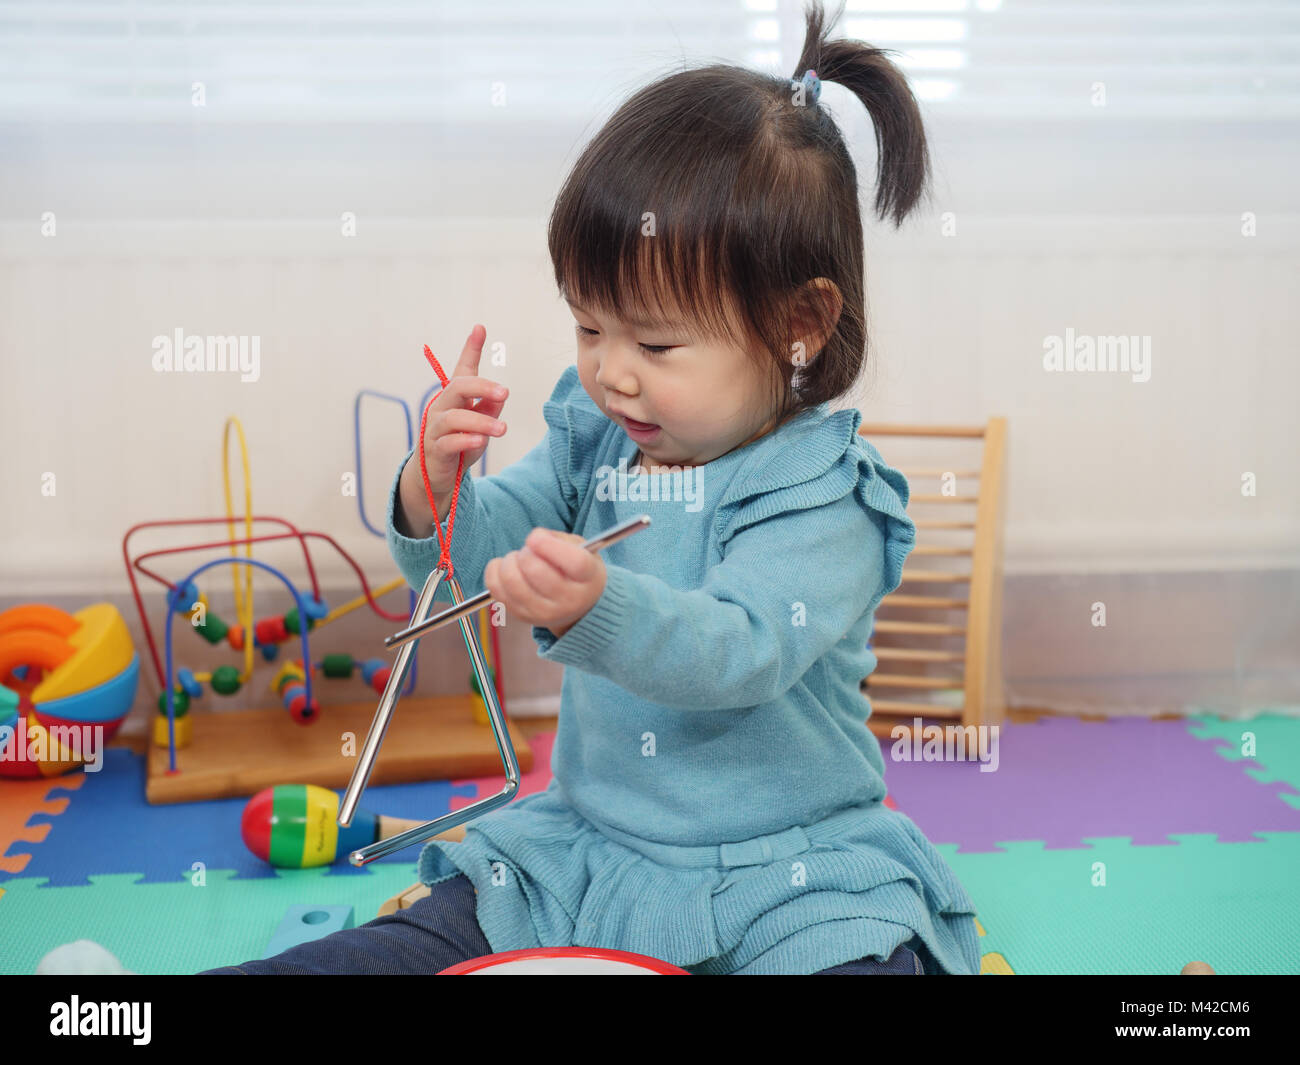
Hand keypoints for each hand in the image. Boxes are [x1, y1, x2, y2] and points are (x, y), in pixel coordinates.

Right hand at [420, 324, 509, 486]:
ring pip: (455, 418)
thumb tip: (501, 395)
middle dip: (481, 387)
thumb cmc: (462, 444)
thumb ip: (490, 409)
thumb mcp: (482, 425)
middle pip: (457, 387)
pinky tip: (481, 441)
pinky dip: (465, 440)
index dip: (471, 349)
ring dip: (481, 422)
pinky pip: (449, 442)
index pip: (463, 370)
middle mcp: (441, 407)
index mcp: (454, 398)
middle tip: (505, 393)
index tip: (480, 329)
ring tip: (502, 429)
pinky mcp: (435, 451)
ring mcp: (435, 429)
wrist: (438, 476)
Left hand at [483, 529, 604, 636]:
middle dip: (525, 552)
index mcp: (588, 577)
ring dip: (509, 562)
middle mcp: (569, 600)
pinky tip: (507, 568)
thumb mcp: (580, 548)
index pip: (574, 562)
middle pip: (536, 571)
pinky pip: (497, 590)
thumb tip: (534, 540)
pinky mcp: (523, 616)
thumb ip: (558, 539)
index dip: (549, 546)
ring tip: (518, 559)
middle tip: (529, 550)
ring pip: (512, 581)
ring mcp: (544, 612)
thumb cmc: (576, 571)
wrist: (578, 605)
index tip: (535, 537)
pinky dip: (495, 572)